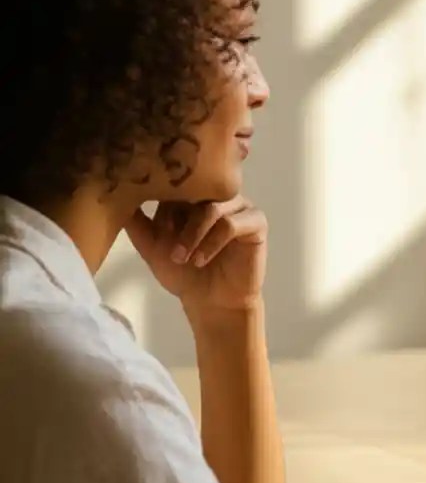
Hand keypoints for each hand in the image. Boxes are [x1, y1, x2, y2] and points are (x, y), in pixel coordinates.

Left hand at [125, 196, 267, 313]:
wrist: (211, 302)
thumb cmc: (183, 273)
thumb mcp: (151, 246)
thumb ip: (136, 222)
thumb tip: (112, 194)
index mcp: (193, 195)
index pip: (176, 180)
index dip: (162, 198)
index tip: (153, 225)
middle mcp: (217, 195)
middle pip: (196, 189)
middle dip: (177, 217)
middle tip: (165, 241)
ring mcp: (239, 206)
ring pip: (213, 207)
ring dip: (193, 233)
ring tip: (182, 257)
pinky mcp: (256, 222)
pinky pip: (233, 223)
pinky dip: (213, 242)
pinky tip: (201, 259)